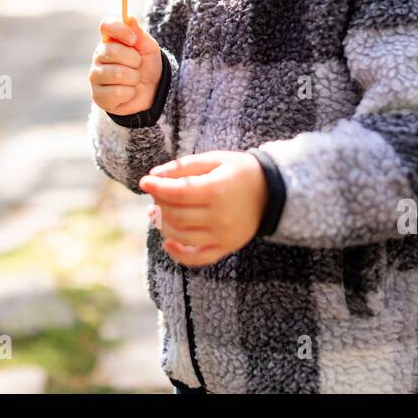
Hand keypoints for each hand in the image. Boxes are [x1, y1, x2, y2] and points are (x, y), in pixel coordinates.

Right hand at [89, 15, 164, 116]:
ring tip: (133, 80)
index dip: (120, 30)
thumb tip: (130, 18)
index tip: (133, 39)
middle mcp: (99, 56)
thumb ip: (140, 34)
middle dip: (134, 60)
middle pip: (112, 51)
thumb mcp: (149, 49)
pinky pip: (118, 92)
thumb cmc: (147, 67)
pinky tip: (128, 93)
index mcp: (109, 40)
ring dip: (134, 78)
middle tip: (137, 65)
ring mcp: (95, 76)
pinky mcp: (97, 96)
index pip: (106, 26)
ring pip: (117, 73)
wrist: (151, 93)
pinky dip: (130, 93)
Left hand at [139, 151, 267, 266]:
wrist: (272, 191)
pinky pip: (199, 258)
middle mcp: (221, 216)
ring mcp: (224, 235)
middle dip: (159, 204)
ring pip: (182, 236)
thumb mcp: (214, 159)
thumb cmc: (239, 171)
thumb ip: (183, 167)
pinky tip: (167, 242)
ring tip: (158, 212)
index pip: (177, 192)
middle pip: (177, 215)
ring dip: (163, 225)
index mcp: (218, 190)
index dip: (157, 187)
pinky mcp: (227, 247)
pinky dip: (179, 254)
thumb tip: (154, 176)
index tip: (144, 182)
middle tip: (155, 194)